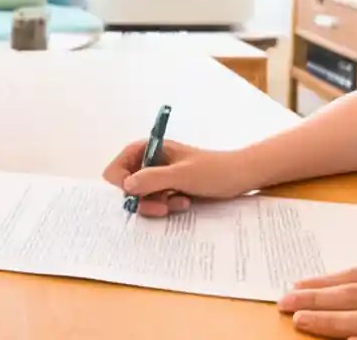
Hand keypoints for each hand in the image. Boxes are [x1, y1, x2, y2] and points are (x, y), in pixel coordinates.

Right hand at [101, 140, 251, 216]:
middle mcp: (149, 161)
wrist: (240, 176)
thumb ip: (152, 179)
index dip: (122, 184)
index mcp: (148, 149)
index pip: (116, 168)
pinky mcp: (168, 188)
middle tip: (161, 206)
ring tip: (178, 203)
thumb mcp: (182, 175)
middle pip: (127, 186)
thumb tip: (126, 186)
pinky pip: (155, 201)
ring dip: (157, 204)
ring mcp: (158, 175)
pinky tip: (183, 202)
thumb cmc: (214, 170)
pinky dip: (166, 205)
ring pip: (141, 198)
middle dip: (143, 199)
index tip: (137, 195)